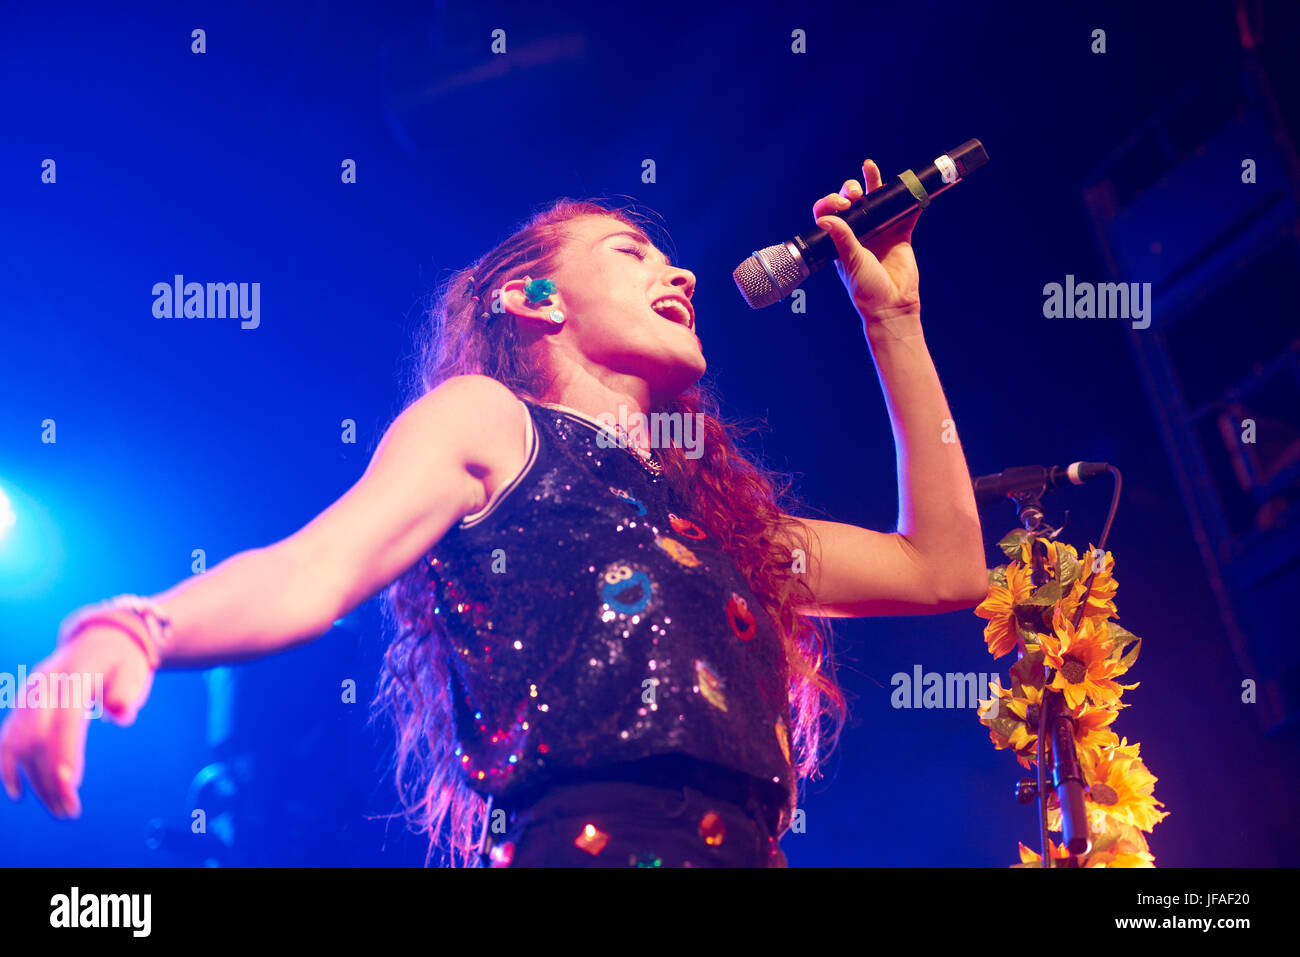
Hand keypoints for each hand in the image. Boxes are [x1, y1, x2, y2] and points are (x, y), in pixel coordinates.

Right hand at [0, 625, 154, 817]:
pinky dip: (6, 765)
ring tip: (58, 808)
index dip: (65, 750)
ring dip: (33, 779)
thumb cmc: (122, 661)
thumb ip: (128, 691)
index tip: (70, 783)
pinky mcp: (22, 705)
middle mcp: (45, 684)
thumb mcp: (134, 670)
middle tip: (70, 810)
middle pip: (38, 735)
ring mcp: (29, 695)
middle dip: (49, 776)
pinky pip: (6, 737)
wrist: (101, 637)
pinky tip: (16, 792)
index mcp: (75, 675)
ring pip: (20, 742)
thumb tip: (122, 714)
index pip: (66, 716)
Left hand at [813, 158, 922, 326]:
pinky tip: (910, 186)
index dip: (831, 203)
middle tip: (855, 193)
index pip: (830, 214)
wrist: (892, 305)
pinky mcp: (900, 234)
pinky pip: (905, 212)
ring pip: (877, 201)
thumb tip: (825, 217)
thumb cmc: (866, 290)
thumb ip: (842, 238)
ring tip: (870, 168)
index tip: (841, 203)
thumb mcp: (851, 262)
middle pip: (853, 202)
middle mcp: (858, 233)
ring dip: (874, 183)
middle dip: (850, 190)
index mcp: (840, 240)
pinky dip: (909, 199)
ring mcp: (880, 231)